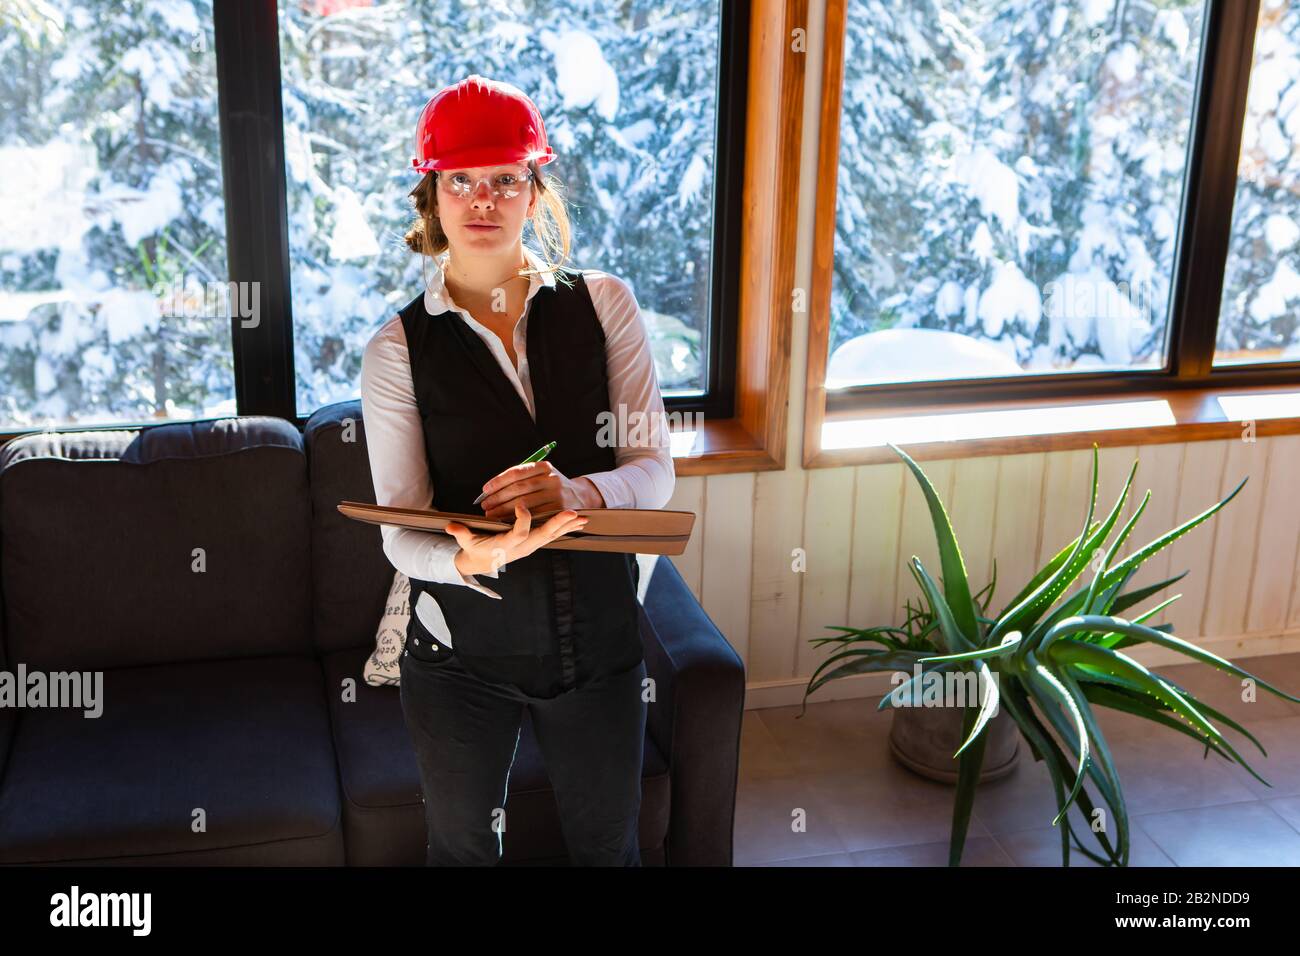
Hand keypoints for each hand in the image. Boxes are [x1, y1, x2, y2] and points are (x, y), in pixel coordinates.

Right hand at [447, 501, 588, 575]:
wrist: (483, 562)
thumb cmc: (476, 549)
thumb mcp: (467, 542)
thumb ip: (461, 534)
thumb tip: (450, 526)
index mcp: (506, 546)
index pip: (519, 533)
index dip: (522, 519)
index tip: (521, 503)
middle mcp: (522, 547)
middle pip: (543, 536)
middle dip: (558, 524)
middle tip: (572, 513)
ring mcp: (530, 546)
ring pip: (551, 535)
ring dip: (567, 526)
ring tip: (583, 517)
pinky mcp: (534, 543)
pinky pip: (552, 535)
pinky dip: (565, 528)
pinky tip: (578, 521)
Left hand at [477, 461, 603, 520]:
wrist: (581, 497)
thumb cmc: (552, 487)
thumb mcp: (542, 475)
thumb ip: (522, 477)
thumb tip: (492, 487)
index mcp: (545, 467)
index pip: (517, 472)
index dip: (498, 481)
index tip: (485, 490)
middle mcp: (552, 479)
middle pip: (519, 488)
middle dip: (498, 497)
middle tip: (485, 505)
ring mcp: (557, 495)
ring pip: (524, 503)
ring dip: (504, 510)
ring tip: (491, 514)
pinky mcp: (559, 511)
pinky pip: (533, 515)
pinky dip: (517, 519)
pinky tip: (505, 521)